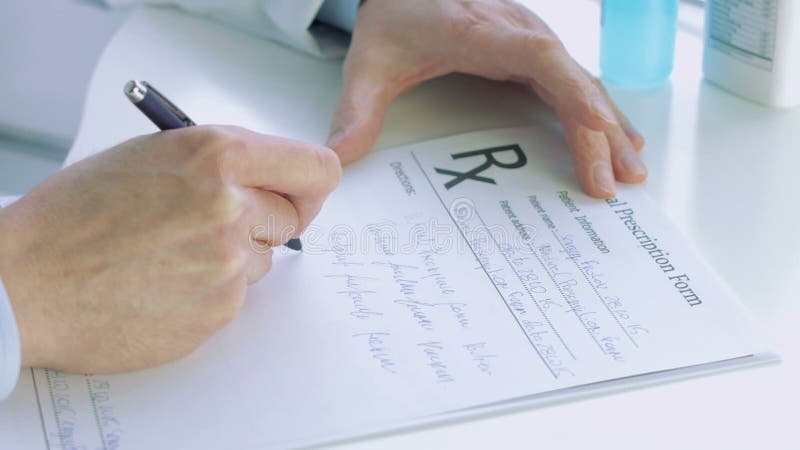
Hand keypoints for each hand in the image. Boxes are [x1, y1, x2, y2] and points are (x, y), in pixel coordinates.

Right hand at [0, 126, 340, 372]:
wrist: (26, 281)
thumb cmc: (77, 214)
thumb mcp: (155, 155)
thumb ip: (224, 162)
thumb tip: (277, 180)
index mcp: (218, 153)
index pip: (318, 168)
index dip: (311, 184)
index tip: (300, 195)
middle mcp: (232, 205)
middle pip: (293, 217)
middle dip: (264, 220)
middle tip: (215, 225)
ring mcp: (229, 263)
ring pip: (265, 259)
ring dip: (234, 258)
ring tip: (171, 255)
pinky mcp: (219, 310)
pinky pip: (239, 296)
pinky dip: (212, 292)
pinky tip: (164, 283)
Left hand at [328, 0, 646, 197]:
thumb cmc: (393, 15)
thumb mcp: (368, 62)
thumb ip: (356, 110)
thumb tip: (341, 159)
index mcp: (479, 31)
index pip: (538, 55)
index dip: (572, 88)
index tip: (597, 122)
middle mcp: (516, 33)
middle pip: (571, 79)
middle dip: (598, 131)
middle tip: (614, 183)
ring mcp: (529, 41)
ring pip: (582, 83)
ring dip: (610, 127)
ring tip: (633, 171)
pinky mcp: (531, 53)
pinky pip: (573, 84)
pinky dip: (598, 113)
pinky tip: (619, 139)